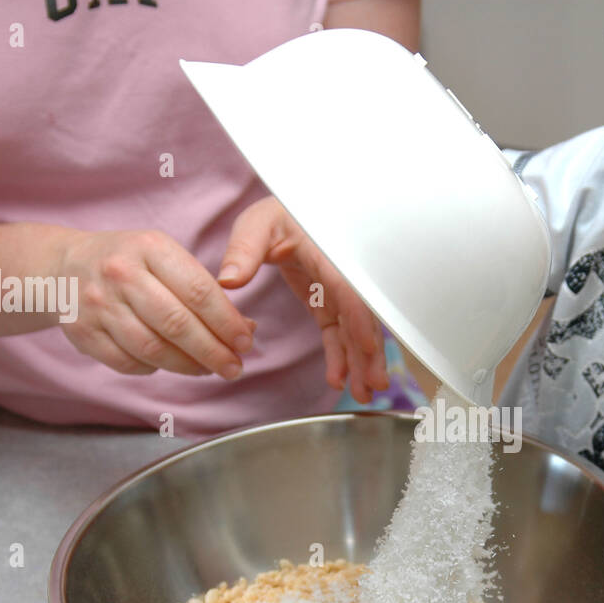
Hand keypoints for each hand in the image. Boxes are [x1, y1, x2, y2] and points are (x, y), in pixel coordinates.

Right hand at [57, 228, 253, 377]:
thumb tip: (245, 328)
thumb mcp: (165, 258)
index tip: (246, 343)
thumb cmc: (130, 264)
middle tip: (234, 368)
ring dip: (188, 366)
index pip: (199, 291)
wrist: (64, 267)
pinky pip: (129, 363)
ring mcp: (98, 304)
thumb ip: (205, 291)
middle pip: (177, 324)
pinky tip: (168, 364)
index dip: (227, 323)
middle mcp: (121, 273)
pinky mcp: (83, 333)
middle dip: (213, 352)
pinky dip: (154, 368)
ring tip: (208, 369)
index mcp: (150, 248)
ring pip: (153, 349)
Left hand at [219, 196, 388, 402]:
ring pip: (355, 332)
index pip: (350, 291)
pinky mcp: (328, 304)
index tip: (366, 347)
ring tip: (364, 393)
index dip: (361, 320)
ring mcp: (337, 293)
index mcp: (330, 256)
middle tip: (374, 385)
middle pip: (362, 318)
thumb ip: (245, 249)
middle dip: (370, 353)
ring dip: (361, 363)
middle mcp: (342, 277)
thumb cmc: (280, 213)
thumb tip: (229, 280)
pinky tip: (338, 379)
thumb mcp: (259, 223)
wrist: (293, 210)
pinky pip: (339, 334)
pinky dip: (341, 357)